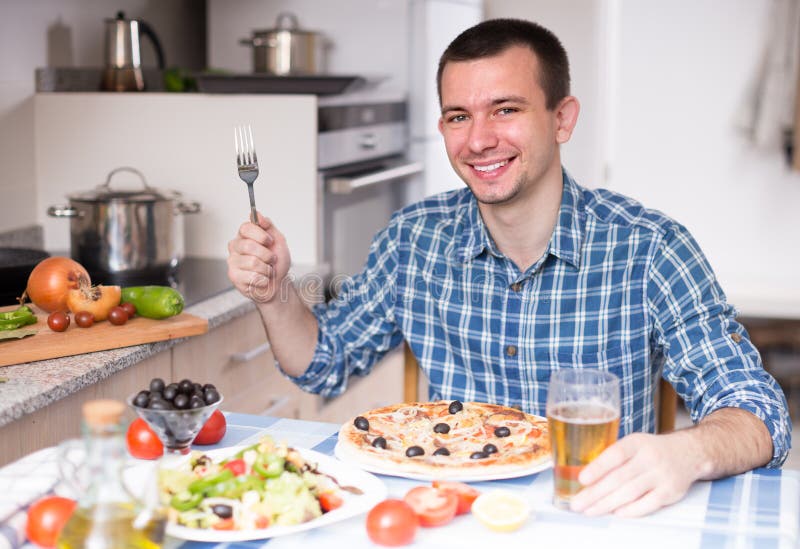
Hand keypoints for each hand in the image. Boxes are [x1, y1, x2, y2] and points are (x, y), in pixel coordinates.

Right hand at [227, 212, 290, 303]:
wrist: (279, 283)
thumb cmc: (277, 263)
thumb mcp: (278, 240)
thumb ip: (268, 225)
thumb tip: (256, 213)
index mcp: (244, 236)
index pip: (245, 228)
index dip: (261, 235)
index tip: (270, 241)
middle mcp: (236, 247)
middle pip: (249, 245)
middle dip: (267, 255)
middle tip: (271, 259)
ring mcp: (233, 261)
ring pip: (252, 262)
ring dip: (266, 268)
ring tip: (266, 270)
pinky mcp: (234, 276)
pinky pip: (252, 276)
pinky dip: (263, 279)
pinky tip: (261, 279)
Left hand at [569, 431, 702, 517]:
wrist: (687, 453)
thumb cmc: (651, 450)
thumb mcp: (633, 444)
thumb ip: (613, 458)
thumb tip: (586, 479)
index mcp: (636, 442)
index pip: (615, 454)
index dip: (598, 467)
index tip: (582, 479)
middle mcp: (650, 457)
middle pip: (619, 478)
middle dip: (595, 493)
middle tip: (578, 503)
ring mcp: (661, 475)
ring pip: (631, 492)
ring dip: (607, 504)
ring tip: (591, 510)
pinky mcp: (671, 491)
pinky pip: (648, 504)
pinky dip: (631, 510)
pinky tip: (616, 513)